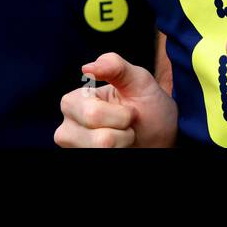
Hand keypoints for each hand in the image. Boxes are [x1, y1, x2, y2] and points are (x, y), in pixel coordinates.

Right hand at [54, 52, 177, 147]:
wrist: (159, 134)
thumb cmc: (146, 104)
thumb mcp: (138, 80)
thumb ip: (115, 66)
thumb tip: (86, 68)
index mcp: (74, 101)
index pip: (93, 115)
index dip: (122, 116)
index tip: (129, 109)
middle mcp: (67, 127)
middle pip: (100, 139)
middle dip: (125, 130)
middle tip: (128, 124)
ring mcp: (74, 148)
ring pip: (104, 152)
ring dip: (124, 144)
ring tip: (124, 136)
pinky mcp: (82, 158)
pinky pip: (104, 160)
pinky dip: (121, 152)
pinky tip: (119, 147)